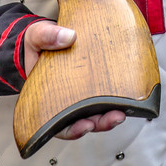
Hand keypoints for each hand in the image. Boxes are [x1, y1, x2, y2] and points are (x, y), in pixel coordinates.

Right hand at [21, 21, 126, 137]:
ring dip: (110, 117)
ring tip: (122, 112)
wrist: (50, 36)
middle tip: (114, 117)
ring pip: (97, 113)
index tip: (86, 125)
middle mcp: (67, 99)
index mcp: (47, 96)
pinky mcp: (96, 84)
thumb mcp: (37, 36)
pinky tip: (128, 99)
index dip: (72, 130)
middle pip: (83, 121)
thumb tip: (68, 37)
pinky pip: (106, 97)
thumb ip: (47, 36)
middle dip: (100, 123)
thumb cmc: (40, 42)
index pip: (58, 122)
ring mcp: (82, 94)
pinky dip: (116, 101)